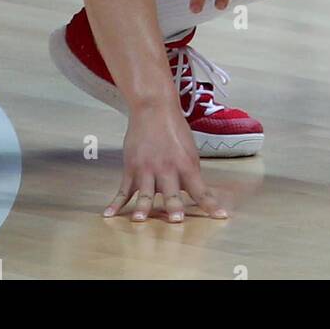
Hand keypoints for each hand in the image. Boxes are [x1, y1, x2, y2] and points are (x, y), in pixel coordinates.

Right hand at [105, 99, 226, 223]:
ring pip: (146, 192)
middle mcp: (167, 168)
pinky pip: (123, 189)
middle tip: (176, 220)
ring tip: (140, 219)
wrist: (154, 108)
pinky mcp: (131, 167)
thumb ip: (189, 172)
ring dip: (143, 207)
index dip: (210, 205)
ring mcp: (147, 169)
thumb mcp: (189, 150)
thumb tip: (191, 193)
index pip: (200, 190)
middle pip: (172, 192)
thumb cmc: (174, 129)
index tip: (220, 217)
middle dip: (174, 206)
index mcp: (186, 164)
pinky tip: (109, 214)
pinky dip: (116, 203)